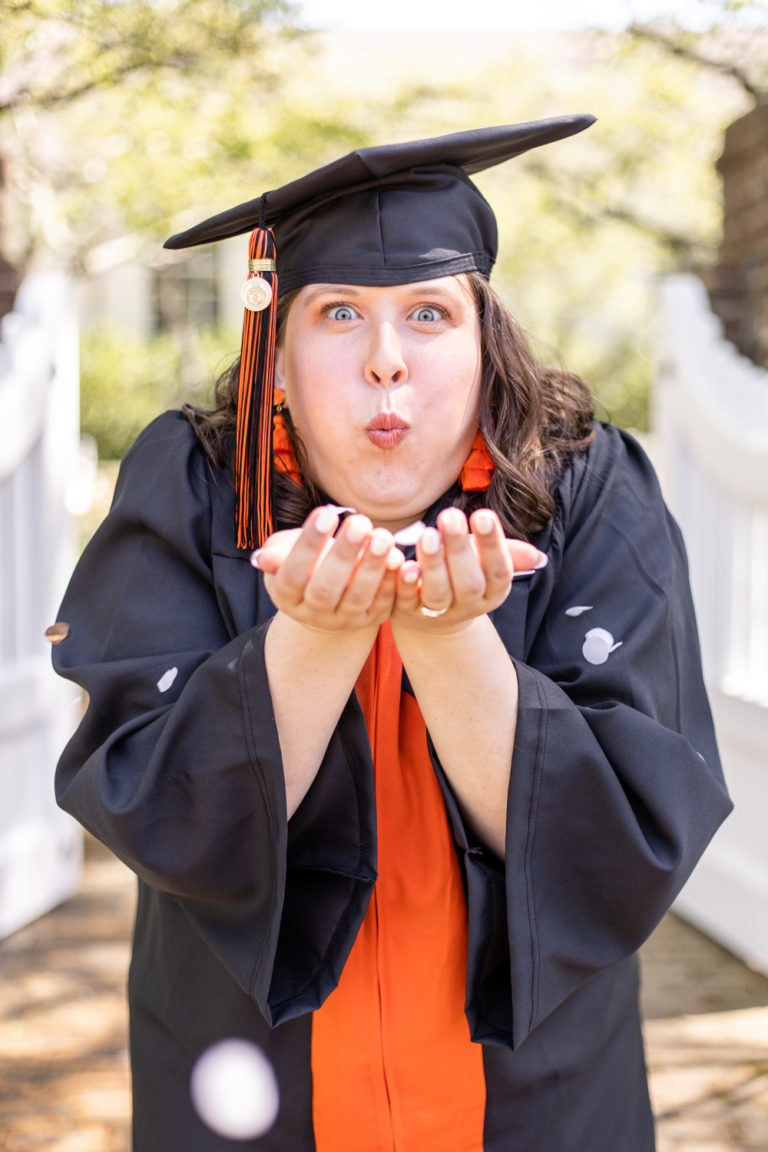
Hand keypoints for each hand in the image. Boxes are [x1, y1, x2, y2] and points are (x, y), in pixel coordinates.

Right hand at [252, 507, 403, 631]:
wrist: (327, 599)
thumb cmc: (304, 563)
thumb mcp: (285, 555)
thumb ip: (278, 554)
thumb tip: (262, 559)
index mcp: (287, 595)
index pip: (294, 572)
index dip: (309, 545)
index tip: (326, 512)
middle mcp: (313, 613)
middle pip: (326, 589)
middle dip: (344, 555)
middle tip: (360, 522)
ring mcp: (342, 619)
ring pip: (357, 597)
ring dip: (372, 567)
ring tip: (382, 536)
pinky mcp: (369, 619)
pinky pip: (382, 603)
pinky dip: (391, 581)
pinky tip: (398, 557)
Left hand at [392, 507, 545, 632]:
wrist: (435, 620)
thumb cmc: (465, 575)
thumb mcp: (487, 564)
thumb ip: (508, 555)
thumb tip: (537, 558)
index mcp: (493, 591)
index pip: (498, 570)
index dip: (492, 545)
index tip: (483, 515)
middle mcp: (468, 605)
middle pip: (469, 583)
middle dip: (460, 550)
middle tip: (450, 515)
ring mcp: (438, 613)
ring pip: (438, 593)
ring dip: (433, 564)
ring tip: (427, 535)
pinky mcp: (408, 614)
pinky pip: (406, 601)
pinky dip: (405, 584)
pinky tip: (404, 565)